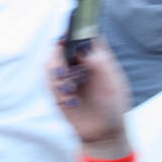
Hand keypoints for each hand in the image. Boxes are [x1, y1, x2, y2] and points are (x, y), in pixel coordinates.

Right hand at [47, 37, 130, 157]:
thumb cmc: (113, 107)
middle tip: (64, 64)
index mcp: (96, 56)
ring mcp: (66, 75)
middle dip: (59, 53)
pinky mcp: (56, 90)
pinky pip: (48, 82)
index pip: (84, 33)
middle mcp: (78, 62)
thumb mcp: (113, 85)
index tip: (69, 30)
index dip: (75, 27)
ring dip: (57, 74)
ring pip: (50, 62)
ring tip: (70, 90)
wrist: (103, 133)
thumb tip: (83, 47)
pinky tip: (70, 100)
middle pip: (61, 45)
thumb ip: (101, 65)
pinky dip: (56, 89)